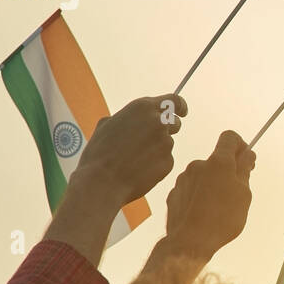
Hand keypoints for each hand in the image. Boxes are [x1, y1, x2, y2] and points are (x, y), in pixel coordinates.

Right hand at [71, 94, 185, 206]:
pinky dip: (155, 164)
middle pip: (174, 123)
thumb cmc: (100, 153)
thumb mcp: (107, 126)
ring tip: (133, 160)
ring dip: (156, 150)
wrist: (102, 182)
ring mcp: (166, 142)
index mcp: (143, 108)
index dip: (180, 106)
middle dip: (166, 130)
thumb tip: (131, 120)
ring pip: (167, 144)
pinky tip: (138, 170)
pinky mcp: (169, 162)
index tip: (183, 111)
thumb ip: (126, 118)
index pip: (173, 101)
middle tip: (149, 141)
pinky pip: (165, 161)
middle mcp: (159, 122)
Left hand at [162, 130, 255, 261]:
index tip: (245, 158)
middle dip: (227, 171)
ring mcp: (183, 179)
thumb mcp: (243, 194)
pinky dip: (198, 196)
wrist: (190, 241)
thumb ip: (244, 170)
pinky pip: (190, 189)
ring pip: (203, 175)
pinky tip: (203, 212)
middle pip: (216, 160)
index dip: (240, 145)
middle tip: (235, 192)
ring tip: (217, 208)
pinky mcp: (174, 193)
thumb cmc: (222, 219)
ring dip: (211, 184)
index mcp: (219, 162)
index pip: (229, 137)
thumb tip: (247, 155)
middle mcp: (198, 165)